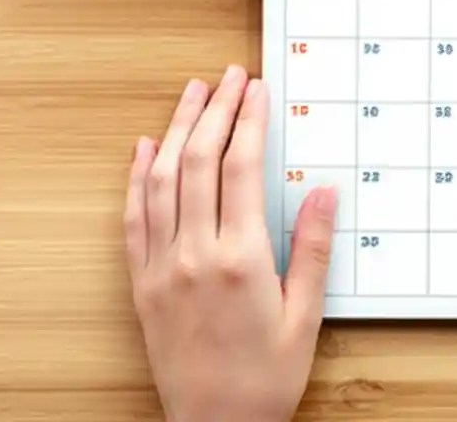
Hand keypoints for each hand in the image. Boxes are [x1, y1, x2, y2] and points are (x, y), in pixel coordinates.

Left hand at [124, 65, 336, 421]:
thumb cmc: (267, 379)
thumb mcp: (306, 316)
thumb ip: (312, 248)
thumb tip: (323, 190)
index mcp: (241, 259)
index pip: (242, 169)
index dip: (249, 121)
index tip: (257, 89)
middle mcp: (194, 255)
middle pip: (201, 163)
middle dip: (215, 111)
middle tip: (228, 77)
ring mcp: (161, 267)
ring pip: (162, 181)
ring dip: (177, 131)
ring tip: (191, 94)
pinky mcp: (141, 284)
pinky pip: (133, 218)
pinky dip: (137, 178)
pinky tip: (145, 149)